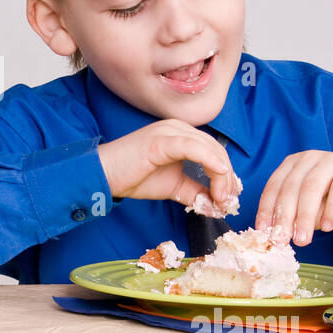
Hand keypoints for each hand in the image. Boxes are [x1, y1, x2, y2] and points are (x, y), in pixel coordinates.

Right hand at [97, 119, 240, 210]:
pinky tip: (219, 175)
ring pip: (209, 148)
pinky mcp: (162, 140)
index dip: (226, 175)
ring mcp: (170, 131)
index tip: (228, 198)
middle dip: (228, 177)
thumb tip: (216, 205)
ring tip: (222, 198)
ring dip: (222, 175)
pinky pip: (194, 148)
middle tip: (228, 201)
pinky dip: (211, 162)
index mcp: (181, 134)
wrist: (104, 175)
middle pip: (216, 149)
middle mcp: (178, 128)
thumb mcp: (173, 186)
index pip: (214, 151)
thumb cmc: (133, 177)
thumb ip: (195, 192)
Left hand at [254, 151, 332, 245]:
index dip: (266, 210)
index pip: (274, 186)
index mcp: (293, 164)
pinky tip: (327, 226)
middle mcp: (310, 158)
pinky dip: (331, 209)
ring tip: (302, 239)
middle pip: (291, 187)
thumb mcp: (312, 209)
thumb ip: (296, 217)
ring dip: (304, 216)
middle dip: (284, 217)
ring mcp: (332, 159)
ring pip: (312, 187)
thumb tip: (278, 236)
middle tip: (282, 240)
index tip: (263, 232)